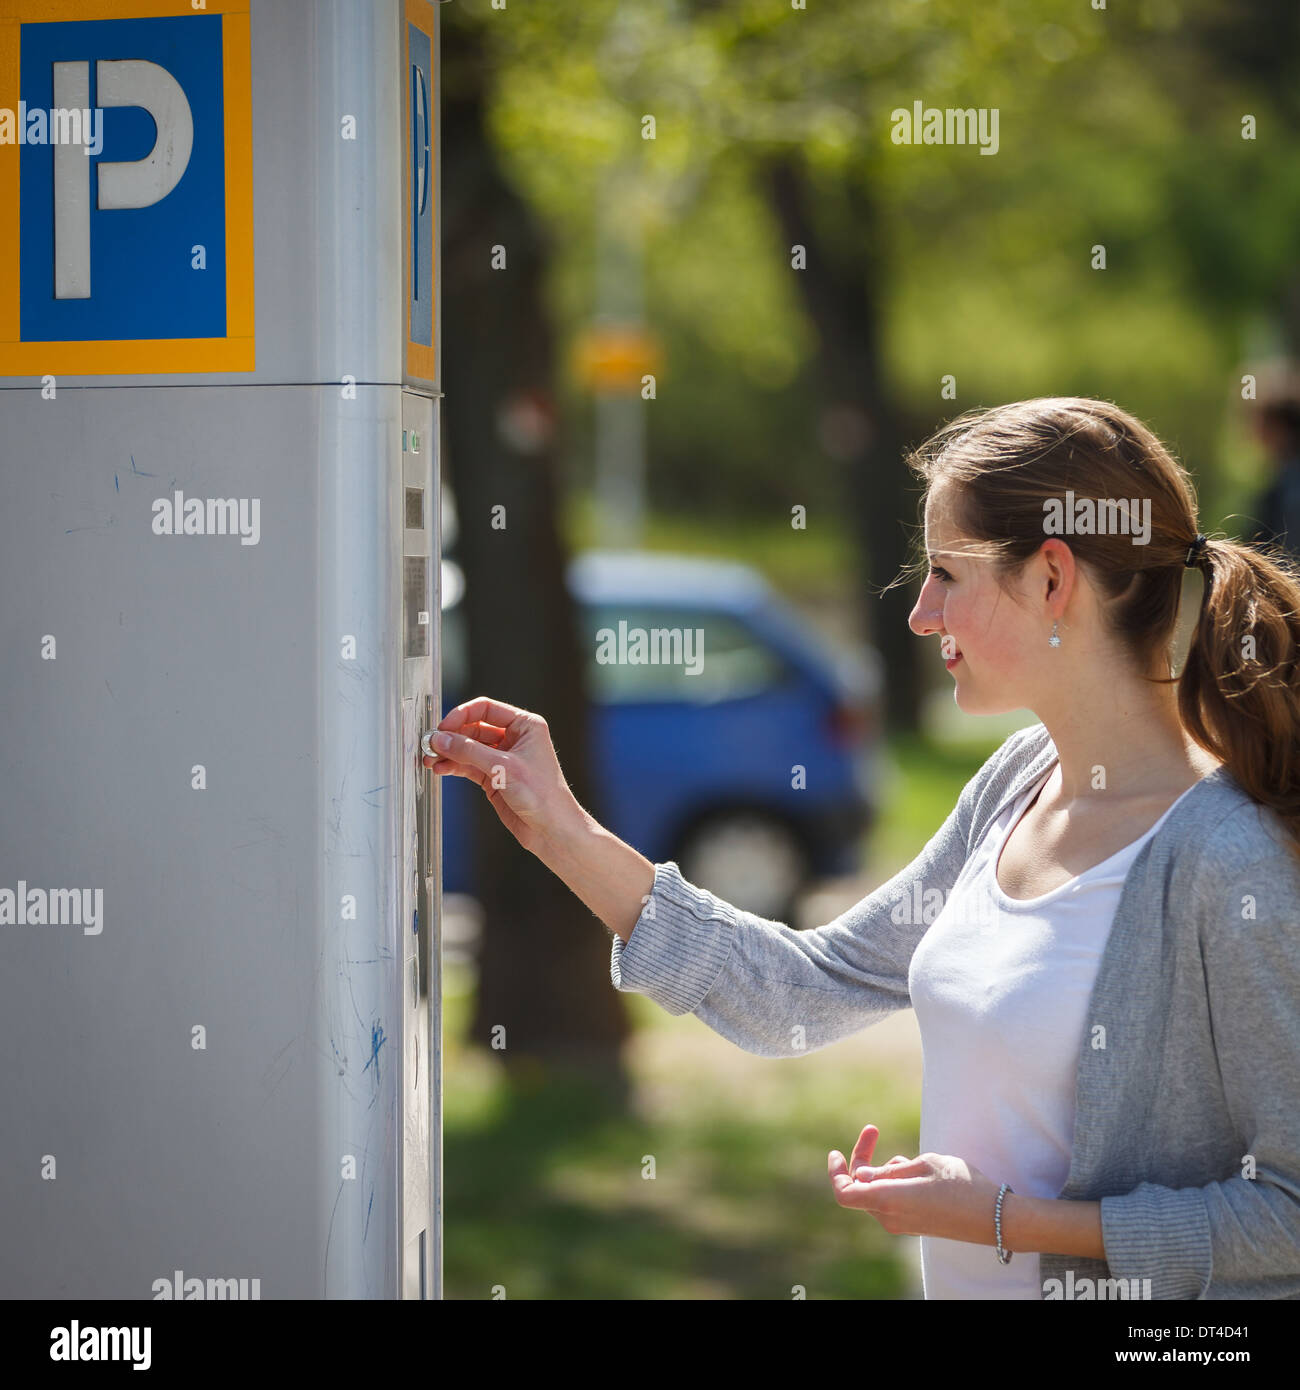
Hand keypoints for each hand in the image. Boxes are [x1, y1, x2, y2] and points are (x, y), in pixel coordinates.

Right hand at [422, 695, 583, 856]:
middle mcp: (514, 738)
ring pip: (468, 748)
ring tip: (429, 760)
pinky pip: (468, 765)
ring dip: (448, 753)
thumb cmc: (541, 794)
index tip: (442, 728)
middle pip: (473, 728)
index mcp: (525, 725)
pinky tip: (440, 769)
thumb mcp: (502, 768)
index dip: (461, 715)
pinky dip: (453, 766)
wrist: (551, 829)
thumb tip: (439, 739)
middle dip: (451, 737)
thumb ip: (469, 751)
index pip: (486, 709)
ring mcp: (502, 758)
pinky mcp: (493, 777)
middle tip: (429, 746)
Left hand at [828, 1124, 1002, 1245]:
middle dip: (863, 1158)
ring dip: (883, 1169)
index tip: (836, 1152)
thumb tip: (862, 1175)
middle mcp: (890, 1217)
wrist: (996, 1217)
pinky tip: (917, 1169)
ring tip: (910, 1156)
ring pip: (876, 1192)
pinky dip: (894, 1181)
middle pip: (859, 1188)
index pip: (844, 1193)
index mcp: (889, 1200)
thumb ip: (890, 1170)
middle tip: (873, 1130)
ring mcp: (902, 1224)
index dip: (835, 1172)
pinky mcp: (914, 1224)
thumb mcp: (926, 1164)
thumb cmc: (962, 1185)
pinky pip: (891, 1200)